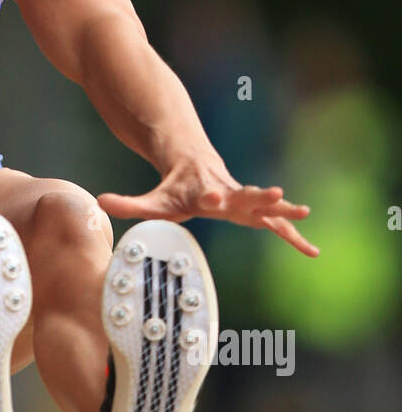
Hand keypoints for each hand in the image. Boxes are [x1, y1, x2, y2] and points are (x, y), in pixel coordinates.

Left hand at [97, 154, 318, 257]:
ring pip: (265, 206)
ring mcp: (242, 199)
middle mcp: (226, 192)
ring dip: (284, 211)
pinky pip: (275, 224)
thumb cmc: (174, 186)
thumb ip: (129, 203)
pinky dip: (293, 236)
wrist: (195, 159)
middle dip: (259, 195)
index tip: (214, 195)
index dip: (210, 194)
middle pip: (243, 193)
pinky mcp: (253, 209)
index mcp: (202, 189)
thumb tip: (99, 203)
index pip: (206, 192)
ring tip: (304, 213)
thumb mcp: (153, 198)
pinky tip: (312, 251)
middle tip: (276, 193)